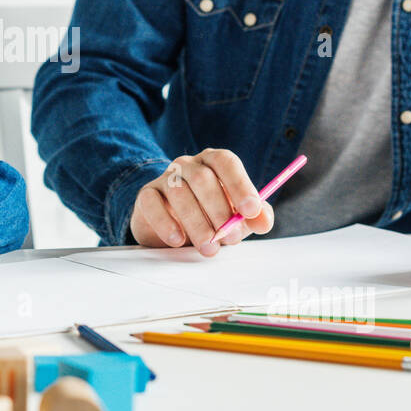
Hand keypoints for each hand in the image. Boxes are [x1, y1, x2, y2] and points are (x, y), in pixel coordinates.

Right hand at [129, 148, 273, 255]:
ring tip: (208, 248)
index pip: (226, 162)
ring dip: (197, 223)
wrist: (172, 227)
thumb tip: (263, 221)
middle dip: (219, 211)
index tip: (251, 210)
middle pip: (203, 179)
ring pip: (179, 193)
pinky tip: (178, 240)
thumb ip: (255, 217)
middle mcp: (188, 165)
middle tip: (229, 238)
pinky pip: (152, 204)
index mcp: (213, 162)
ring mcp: (165, 178)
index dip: (240, 185)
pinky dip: (166, 224)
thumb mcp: (236, 217)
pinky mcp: (146, 195)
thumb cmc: (210, 217)